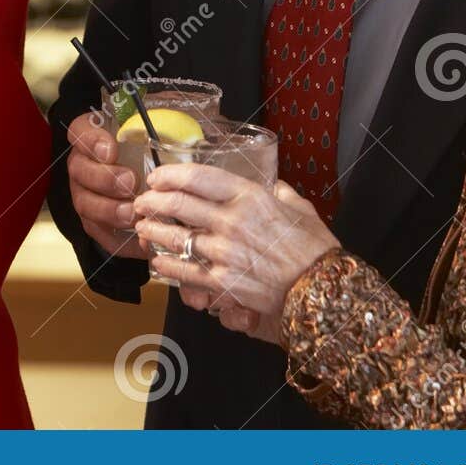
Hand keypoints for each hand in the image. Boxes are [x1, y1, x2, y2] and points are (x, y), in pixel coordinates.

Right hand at [65, 111, 145, 259]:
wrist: (139, 179)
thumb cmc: (147, 152)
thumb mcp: (150, 134)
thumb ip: (158, 130)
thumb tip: (181, 127)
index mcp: (92, 137)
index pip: (81, 131)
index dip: (92, 141)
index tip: (112, 149)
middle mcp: (83, 165)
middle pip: (80, 170)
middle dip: (104, 178)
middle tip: (130, 182)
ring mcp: (84, 193)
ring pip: (85, 203)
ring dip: (108, 210)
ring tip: (132, 214)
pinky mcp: (93, 220)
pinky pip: (99, 233)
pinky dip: (118, 240)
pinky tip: (140, 242)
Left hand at [133, 166, 338, 345]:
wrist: (323, 290)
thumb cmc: (314, 249)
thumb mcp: (299, 208)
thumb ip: (281, 193)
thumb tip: (274, 187)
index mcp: (250, 197)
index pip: (198, 176)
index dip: (170, 174)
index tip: (157, 176)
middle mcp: (232, 221)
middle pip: (178, 204)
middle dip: (152, 201)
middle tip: (142, 202)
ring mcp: (224, 252)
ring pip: (175, 237)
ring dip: (152, 231)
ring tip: (142, 228)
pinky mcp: (222, 282)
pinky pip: (184, 271)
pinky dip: (166, 265)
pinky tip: (158, 261)